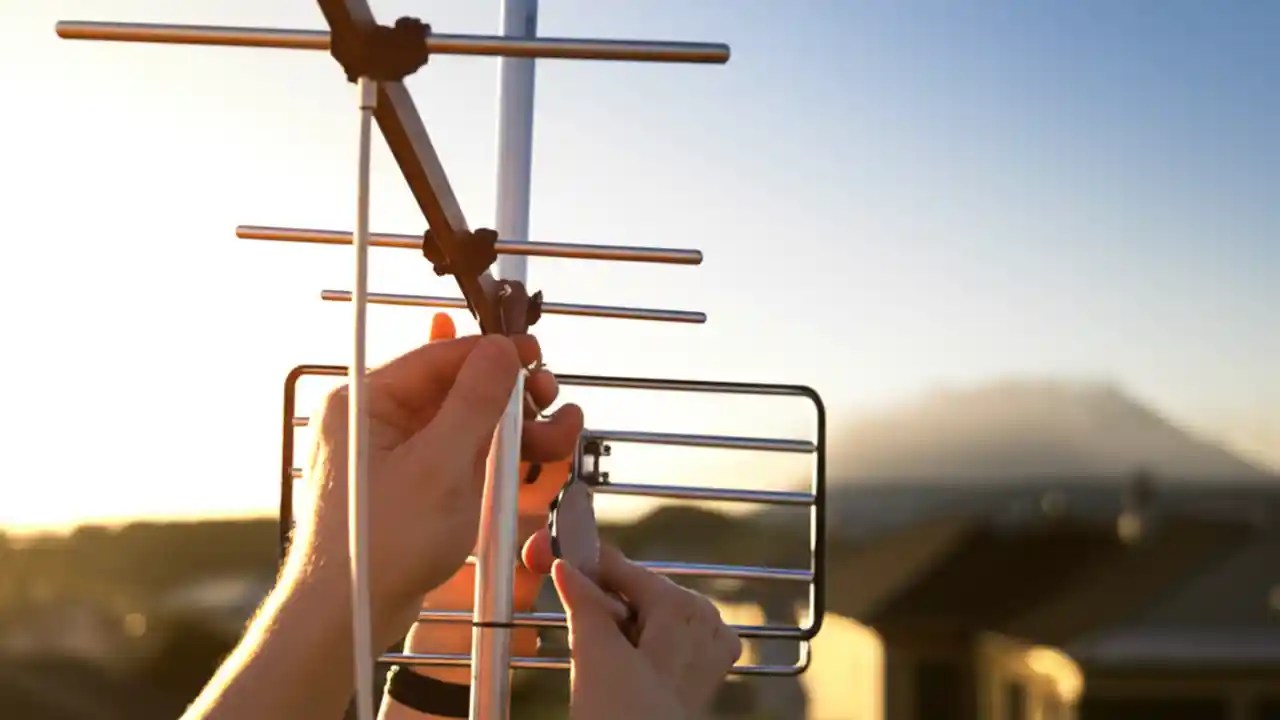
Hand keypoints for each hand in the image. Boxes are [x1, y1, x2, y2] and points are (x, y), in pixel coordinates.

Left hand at [289, 314, 582, 650]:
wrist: (346, 618)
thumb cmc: (380, 546)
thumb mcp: (440, 466)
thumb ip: (474, 402)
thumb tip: (502, 350)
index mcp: (364, 403)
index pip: (438, 357)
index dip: (492, 352)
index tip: (535, 354)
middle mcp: (375, 422)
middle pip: (455, 389)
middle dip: (509, 396)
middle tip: (550, 402)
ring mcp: (392, 456)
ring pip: (464, 425)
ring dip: (513, 431)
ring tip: (558, 441)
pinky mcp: (409, 487)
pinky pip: (458, 457)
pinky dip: (495, 459)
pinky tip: (531, 463)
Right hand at [523, 529, 741, 719]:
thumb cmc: (624, 718)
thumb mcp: (595, 658)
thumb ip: (582, 605)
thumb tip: (567, 566)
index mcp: (683, 608)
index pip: (625, 569)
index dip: (583, 563)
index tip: (549, 554)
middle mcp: (703, 623)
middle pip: (638, 592)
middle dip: (600, 598)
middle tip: (564, 603)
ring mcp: (704, 651)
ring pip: (647, 617)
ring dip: (614, 624)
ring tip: (593, 653)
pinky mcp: (698, 677)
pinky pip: (660, 642)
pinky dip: (633, 645)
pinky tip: (616, 664)